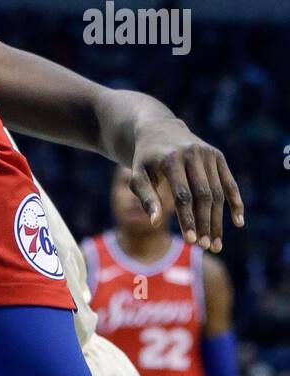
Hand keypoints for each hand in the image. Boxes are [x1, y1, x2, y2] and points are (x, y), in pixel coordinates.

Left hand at [129, 121, 244, 252]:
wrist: (158, 129)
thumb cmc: (145, 159)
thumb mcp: (137, 175)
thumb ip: (145, 197)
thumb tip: (155, 222)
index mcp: (171, 158)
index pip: (182, 194)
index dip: (187, 219)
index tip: (190, 242)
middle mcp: (191, 153)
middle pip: (203, 195)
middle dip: (205, 223)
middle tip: (206, 247)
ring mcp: (207, 153)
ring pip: (217, 192)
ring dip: (219, 220)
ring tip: (216, 244)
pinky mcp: (217, 155)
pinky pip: (229, 182)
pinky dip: (236, 202)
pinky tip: (238, 223)